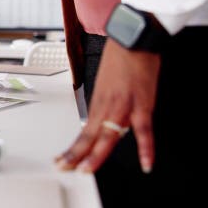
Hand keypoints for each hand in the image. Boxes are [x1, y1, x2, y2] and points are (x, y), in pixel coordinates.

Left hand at [56, 40, 160, 173]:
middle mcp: (106, 106)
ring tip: (86, 170)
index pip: (83, 132)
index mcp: (98, 101)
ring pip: (107, 136)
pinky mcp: (142, 103)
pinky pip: (144, 130)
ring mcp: (123, 106)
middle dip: (75, 155)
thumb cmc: (120, 57)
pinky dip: (145, 148)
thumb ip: (107, 103)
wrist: (132, 38)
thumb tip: (107, 119)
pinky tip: (146, 164)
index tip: (62, 160)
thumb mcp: (107, 83)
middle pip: (89, 136)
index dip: (73, 149)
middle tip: (63, 168)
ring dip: (95, 155)